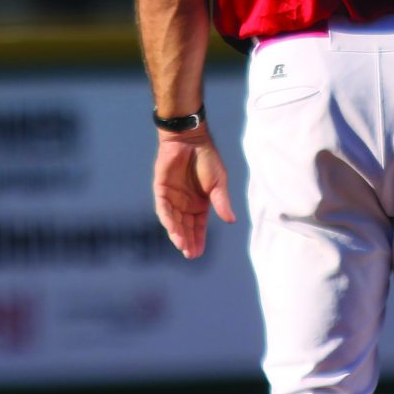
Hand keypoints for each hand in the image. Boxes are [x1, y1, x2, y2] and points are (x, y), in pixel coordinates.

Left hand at [154, 131, 235, 259]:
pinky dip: (168, 220)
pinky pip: (163, 209)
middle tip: (190, 254)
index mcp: (200, 203)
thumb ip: (221, 201)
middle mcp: (185, 203)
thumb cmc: (207, 158)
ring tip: (182, 246)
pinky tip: (173, 230)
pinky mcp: (161, 190)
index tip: (198, 253)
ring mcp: (173, 197)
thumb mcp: (218, 183)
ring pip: (174, 221)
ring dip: (177, 233)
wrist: (190, 138)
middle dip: (187, 241)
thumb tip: (232, 220)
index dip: (198, 239)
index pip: (198, 226)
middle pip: (185, 227)